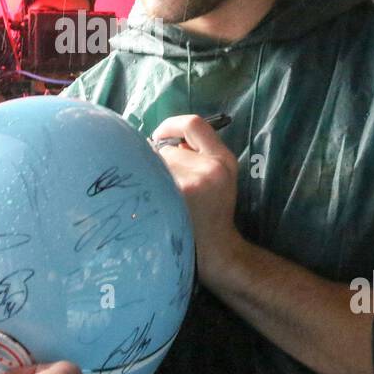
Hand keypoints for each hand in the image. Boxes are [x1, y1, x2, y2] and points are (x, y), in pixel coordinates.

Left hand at [152, 114, 246, 285]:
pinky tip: (156, 201)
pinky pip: (153, 181)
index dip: (170, 125)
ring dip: (151, 174)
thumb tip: (162, 141)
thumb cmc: (210, 211)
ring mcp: (194, 184)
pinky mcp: (178, 199)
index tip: (158, 137)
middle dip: (157, 159)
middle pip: (167, 148)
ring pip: (157, 165)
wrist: (216, 249)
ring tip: (160, 192)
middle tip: (157, 176)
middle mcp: (212, 168)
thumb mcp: (217, 177)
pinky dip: (149, 187)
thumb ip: (197, 154)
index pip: (194, 123)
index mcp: (224, 159)